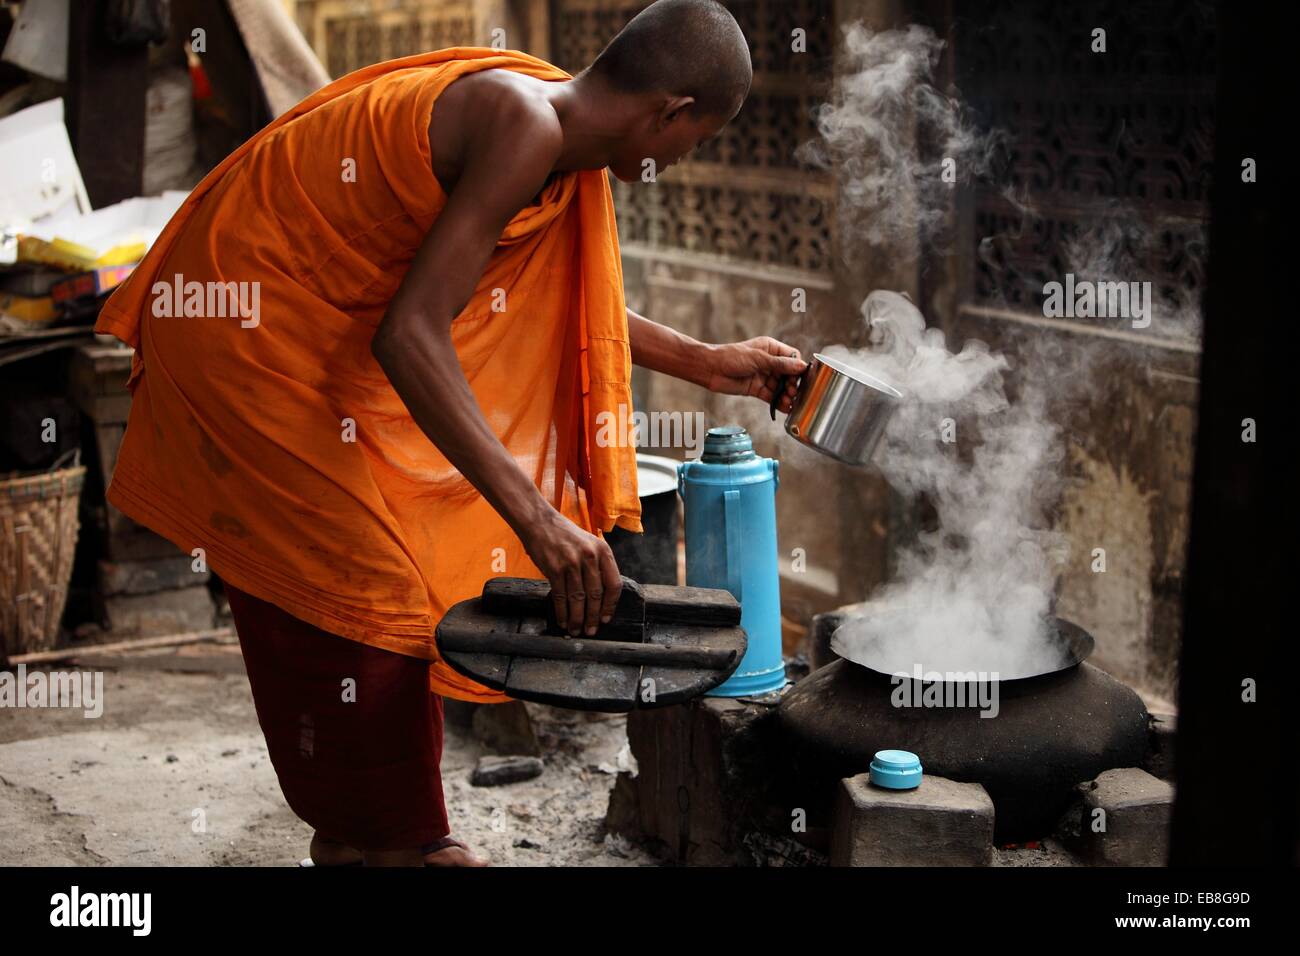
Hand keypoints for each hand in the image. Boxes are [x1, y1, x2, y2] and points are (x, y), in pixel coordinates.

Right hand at [521, 511, 621, 635]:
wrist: (540, 522)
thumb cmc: (565, 535)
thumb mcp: (589, 544)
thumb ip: (598, 565)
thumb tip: (601, 596)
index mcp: (603, 551)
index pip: (614, 584)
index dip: (611, 605)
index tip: (606, 618)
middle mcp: (590, 557)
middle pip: (596, 595)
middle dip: (593, 617)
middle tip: (591, 631)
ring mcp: (572, 563)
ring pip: (578, 599)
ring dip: (577, 619)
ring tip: (576, 630)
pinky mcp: (555, 569)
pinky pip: (561, 596)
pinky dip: (562, 612)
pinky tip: (562, 620)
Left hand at [704, 337, 806, 412]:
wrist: (711, 369)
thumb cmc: (732, 357)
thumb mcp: (759, 359)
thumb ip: (780, 364)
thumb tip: (802, 367)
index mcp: (771, 348)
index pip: (792, 357)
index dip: (798, 367)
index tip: (802, 378)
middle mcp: (769, 362)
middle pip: (788, 374)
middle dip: (792, 384)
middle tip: (793, 392)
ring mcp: (763, 376)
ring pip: (780, 387)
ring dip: (786, 395)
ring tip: (790, 402)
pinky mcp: (756, 389)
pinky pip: (771, 396)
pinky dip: (778, 402)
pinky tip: (785, 408)